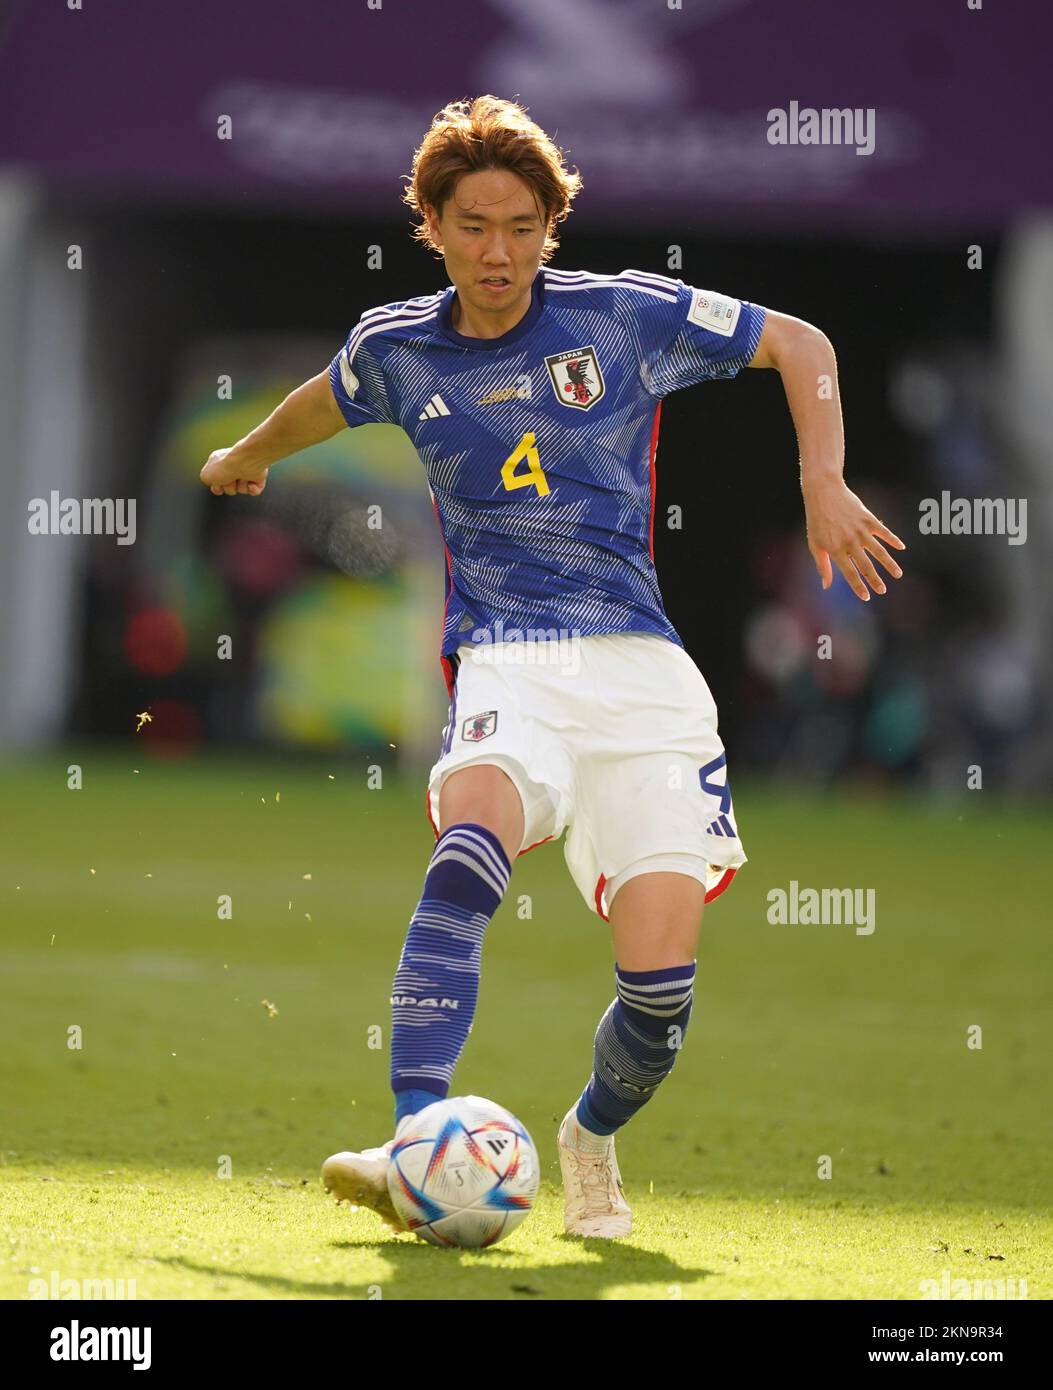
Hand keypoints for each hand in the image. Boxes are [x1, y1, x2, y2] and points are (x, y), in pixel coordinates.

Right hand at [200, 447, 268, 496]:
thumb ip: (206, 481)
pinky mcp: (258, 476)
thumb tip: (216, 485)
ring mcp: (246, 471)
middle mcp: (233, 466)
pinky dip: (252, 489)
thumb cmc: (226, 467)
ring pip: (241, 489)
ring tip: (241, 477)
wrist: (246, 461)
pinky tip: (250, 483)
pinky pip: (254, 491)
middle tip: (230, 479)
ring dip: (240, 487)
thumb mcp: (206, 476)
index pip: (217, 480)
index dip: (217, 488)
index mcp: (219, 462)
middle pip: (229, 488)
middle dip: (229, 487)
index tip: (218, 487)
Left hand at [803, 480, 905, 600]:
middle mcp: (849, 542)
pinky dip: (893, 539)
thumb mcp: (815, 544)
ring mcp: (860, 530)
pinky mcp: (868, 519)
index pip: (849, 573)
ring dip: (889, 564)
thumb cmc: (817, 521)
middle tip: (883, 590)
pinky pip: (884, 532)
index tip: (867, 597)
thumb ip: (822, 566)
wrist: (823, 493)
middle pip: (866, 565)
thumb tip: (826, 586)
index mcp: (835, 550)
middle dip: (875, 580)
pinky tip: (901, 547)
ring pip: (879, 551)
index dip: (858, 586)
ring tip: (898, 574)